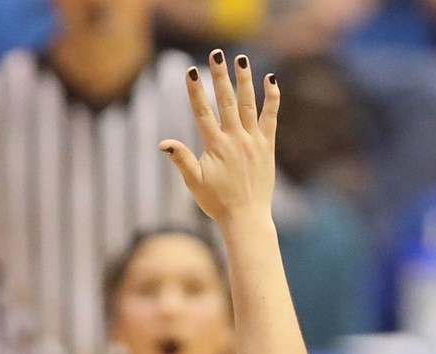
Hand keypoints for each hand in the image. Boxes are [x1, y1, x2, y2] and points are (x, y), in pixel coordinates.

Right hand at [159, 51, 278, 224]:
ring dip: (244, 79)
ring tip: (240, 60)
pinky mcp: (267, 145)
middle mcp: (235, 139)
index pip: (203, 112)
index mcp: (215, 146)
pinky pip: (271, 116)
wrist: (246, 217)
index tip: (191, 72)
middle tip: (216, 54)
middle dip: (220, 76)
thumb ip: (181, 159)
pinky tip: (270, 80)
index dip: (196, 91)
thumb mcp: (194, 182)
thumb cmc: (217, 202)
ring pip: (248, 103)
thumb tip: (163, 144)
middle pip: (226, 101)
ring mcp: (253, 140)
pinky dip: (271, 97)